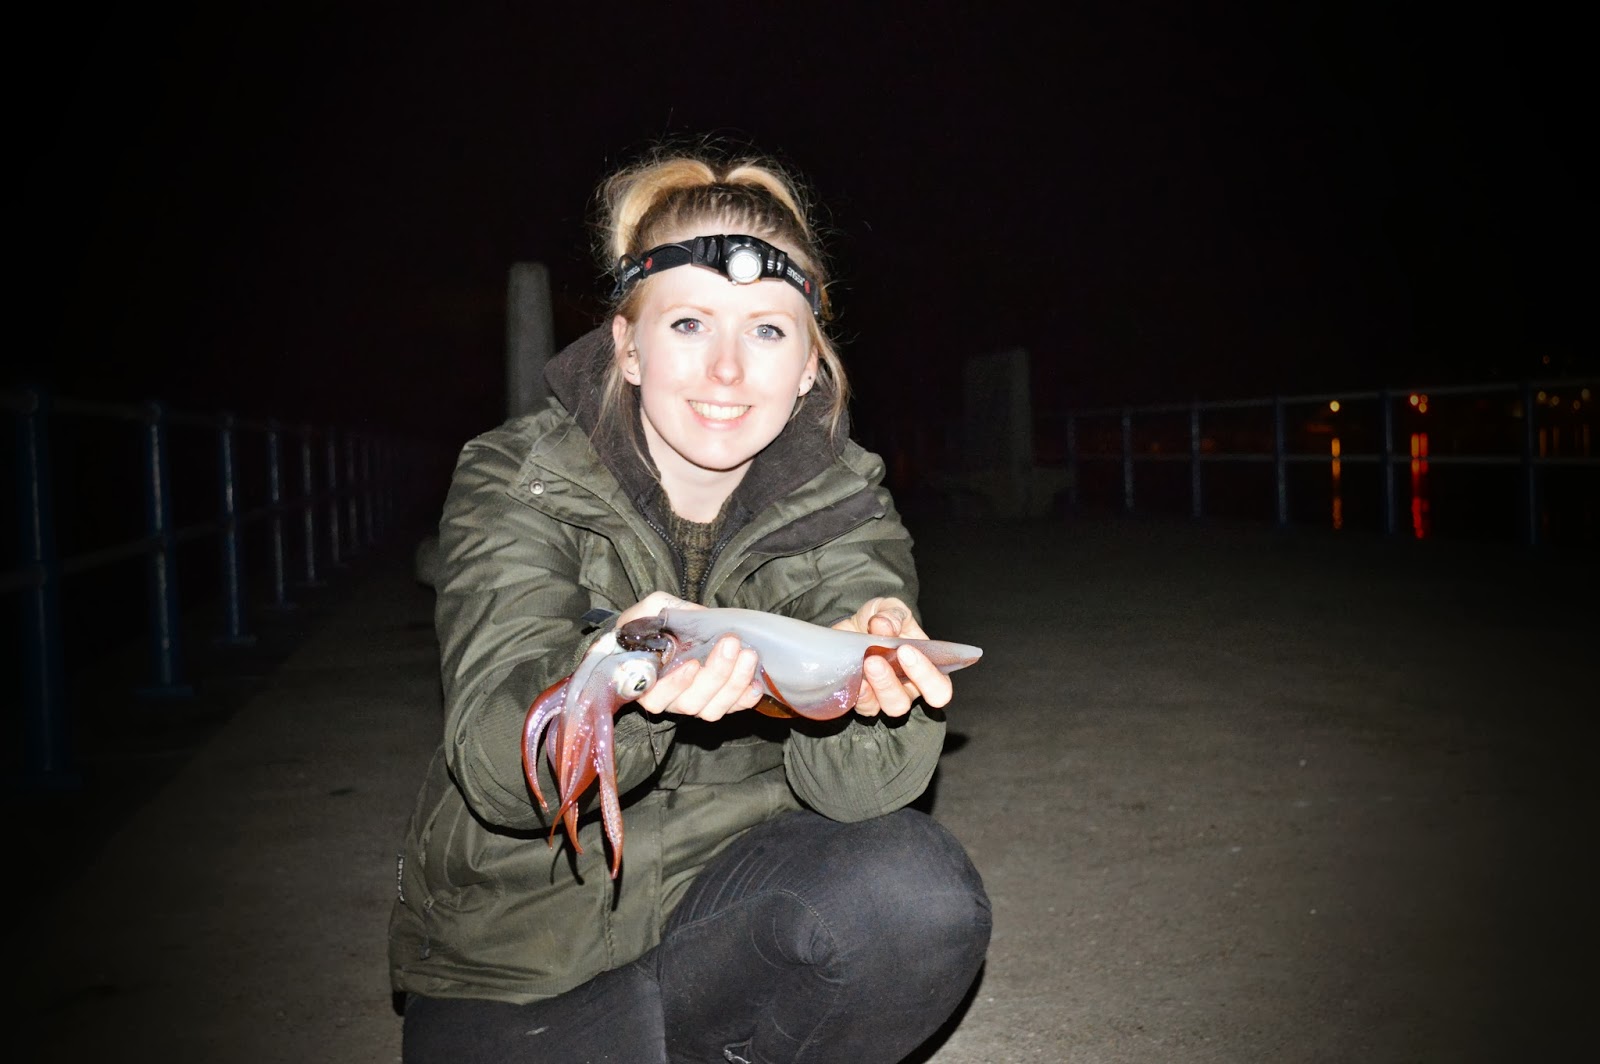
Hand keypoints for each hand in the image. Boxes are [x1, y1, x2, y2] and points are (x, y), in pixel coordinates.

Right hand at [617, 592, 762, 721]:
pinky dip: (745, 699)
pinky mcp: (716, 703)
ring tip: (748, 655)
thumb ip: (657, 613)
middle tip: (730, 643)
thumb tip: (684, 622)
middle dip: (715, 673)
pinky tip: (755, 682)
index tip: (692, 663)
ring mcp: (694, 703)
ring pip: (712, 709)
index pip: (655, 696)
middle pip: (691, 702)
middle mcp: (669, 698)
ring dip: (734, 683)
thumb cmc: (657, 621)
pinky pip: (731, 709)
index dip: (674, 685)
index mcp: (647, 679)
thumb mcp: (651, 608)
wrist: (677, 628)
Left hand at [832, 597, 953, 717]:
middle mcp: (908, 688)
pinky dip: (861, 695)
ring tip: (867, 663)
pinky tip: (857, 679)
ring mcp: (884, 697)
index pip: (939, 688)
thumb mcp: (890, 608)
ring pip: (889, 707)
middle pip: (908, 702)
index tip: (906, 650)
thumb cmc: (882, 621)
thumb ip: (892, 614)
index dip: (928, 676)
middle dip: (893, 682)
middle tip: (877, 659)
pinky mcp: (863, 699)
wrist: (854, 627)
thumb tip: (884, 625)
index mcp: (925, 668)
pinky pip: (866, 707)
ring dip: (878, 686)